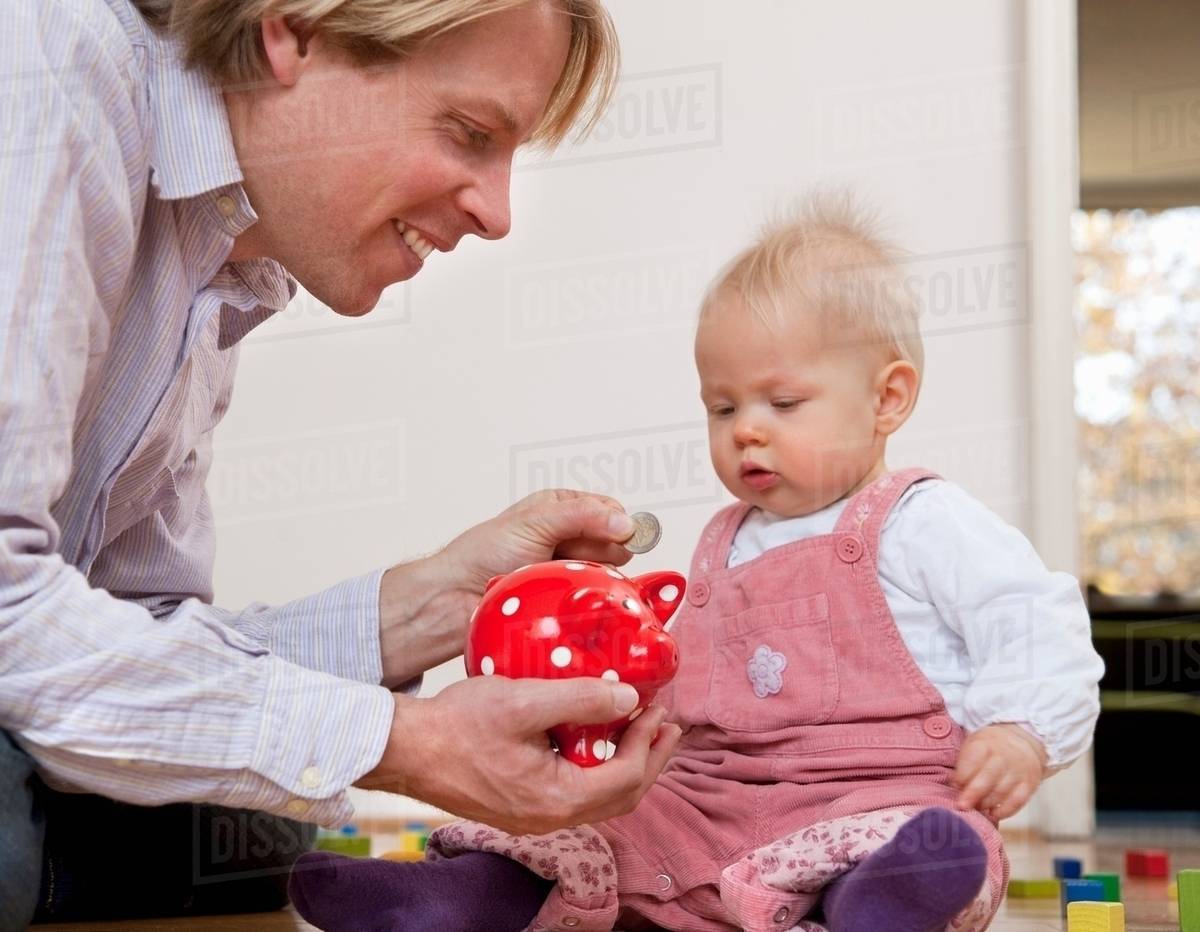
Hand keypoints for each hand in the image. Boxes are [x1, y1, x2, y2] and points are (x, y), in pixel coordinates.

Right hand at [358, 675, 681, 834]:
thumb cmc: (458, 724)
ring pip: (598, 797)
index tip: (659, 708)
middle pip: (620, 796)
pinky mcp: (520, 804)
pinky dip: (595, 764)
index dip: (649, 742)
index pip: (625, 777)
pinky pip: (574, 791)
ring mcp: (533, 815)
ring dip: (624, 761)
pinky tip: (592, 735)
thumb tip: (630, 695)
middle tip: (666, 725)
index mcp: (557, 799)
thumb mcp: (526, 700)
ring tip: (637, 727)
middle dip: (649, 758)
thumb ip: (582, 698)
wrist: (406, 748)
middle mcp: (549, 817)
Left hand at [441, 488, 637, 594]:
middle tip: (566, 555)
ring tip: (557, 578)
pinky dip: (586, 597)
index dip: (614, 523)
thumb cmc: (484, 554)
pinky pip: (596, 599)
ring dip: (589, 575)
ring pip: (608, 571)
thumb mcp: (535, 522)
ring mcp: (572, 569)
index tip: (604, 535)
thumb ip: (582, 516)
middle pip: (615, 542)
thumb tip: (626, 523)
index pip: (611, 510)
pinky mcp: (570, 600)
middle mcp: (570, 537)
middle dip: (597, 550)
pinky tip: (565, 597)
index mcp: (563, 508)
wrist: (457, 597)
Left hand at [953, 723, 1047, 820]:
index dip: (962, 775)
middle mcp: (1003, 756)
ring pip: (1002, 790)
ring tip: (976, 808)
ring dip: (987, 803)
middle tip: (962, 805)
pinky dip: (1005, 810)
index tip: (955, 785)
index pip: (973, 759)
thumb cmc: (990, 747)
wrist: (1021, 741)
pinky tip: (994, 814)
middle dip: (973, 793)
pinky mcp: (1029, 784)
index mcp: (985, 744)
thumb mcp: (973, 744)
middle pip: (988, 776)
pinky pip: (1018, 800)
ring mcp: (1018, 770)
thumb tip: (957, 787)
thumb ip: (964, 763)